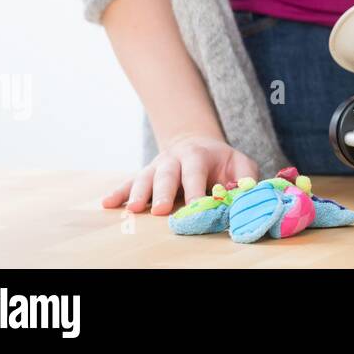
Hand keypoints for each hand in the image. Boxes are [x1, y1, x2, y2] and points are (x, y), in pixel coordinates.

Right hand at [101, 132, 259, 215]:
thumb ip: (245, 177)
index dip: (196, 189)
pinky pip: (128, 182)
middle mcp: (173, 159)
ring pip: (144, 178)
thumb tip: (245, 193)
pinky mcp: (145, 175)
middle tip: (160, 210)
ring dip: (137, 193)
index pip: (196, 172)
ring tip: (132, 209)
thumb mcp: (239, 163)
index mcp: (198, 155)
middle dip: (162, 192)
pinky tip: (107, 203)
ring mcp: (156, 167)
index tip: (196, 206)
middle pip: (167, 174)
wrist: (196, 143)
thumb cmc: (222, 161)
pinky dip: (118, 192)